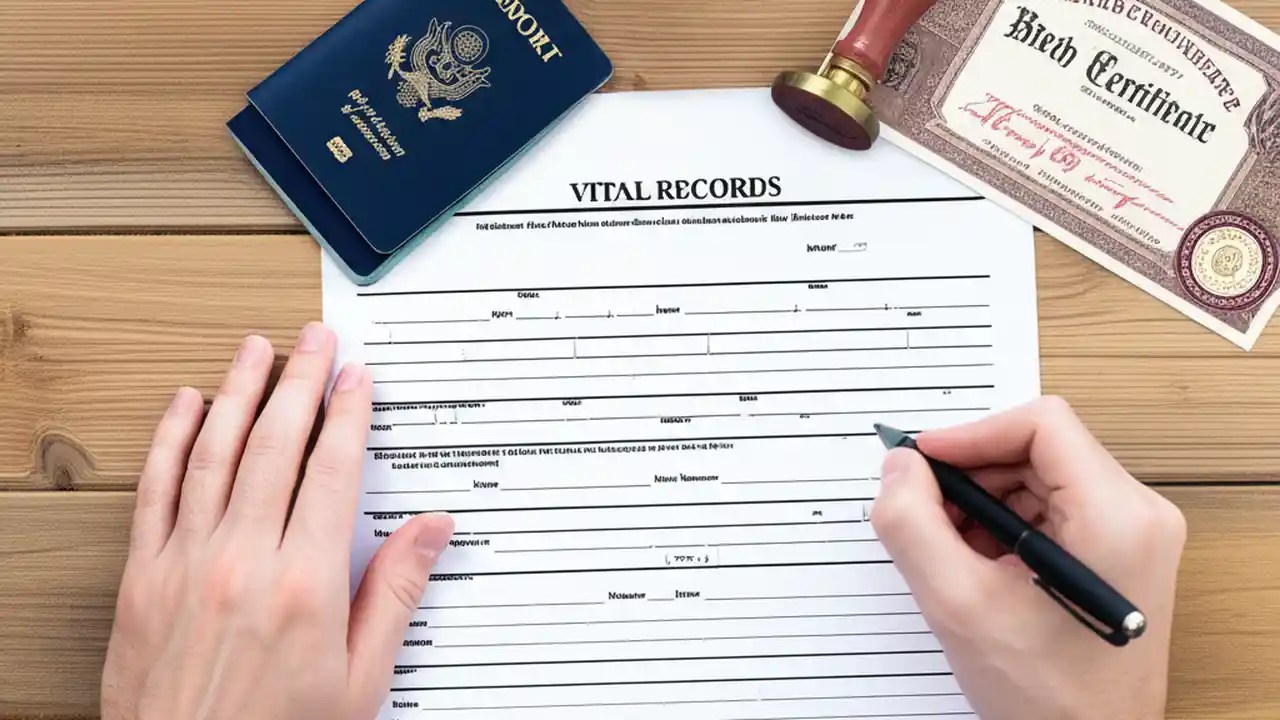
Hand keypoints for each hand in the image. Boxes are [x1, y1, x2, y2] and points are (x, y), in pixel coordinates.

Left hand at [101, 323, 453, 719]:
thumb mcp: (360, 680)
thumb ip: (394, 596)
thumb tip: (431, 533)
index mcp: (305, 586)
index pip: (332, 473)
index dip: (348, 415)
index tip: (356, 380)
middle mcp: (243, 562)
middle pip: (276, 446)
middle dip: (299, 382)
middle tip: (313, 341)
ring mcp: (186, 564)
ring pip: (215, 453)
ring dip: (238, 393)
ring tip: (255, 351)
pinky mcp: (142, 578)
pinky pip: (156, 490)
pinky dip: (171, 440)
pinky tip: (186, 406)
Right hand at [871, 397, 1185, 719]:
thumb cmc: (1050, 698)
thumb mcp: (957, 603)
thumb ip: (914, 524)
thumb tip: (900, 469)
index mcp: (1117, 518)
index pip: (1041, 424)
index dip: (972, 434)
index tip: (925, 460)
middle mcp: (1138, 517)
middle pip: (1039, 448)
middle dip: (973, 473)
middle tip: (925, 507)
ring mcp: (1133, 535)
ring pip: (1041, 477)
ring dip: (985, 501)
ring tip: (952, 548)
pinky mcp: (1118, 553)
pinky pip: (1052, 509)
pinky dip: (1004, 524)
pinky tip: (978, 564)